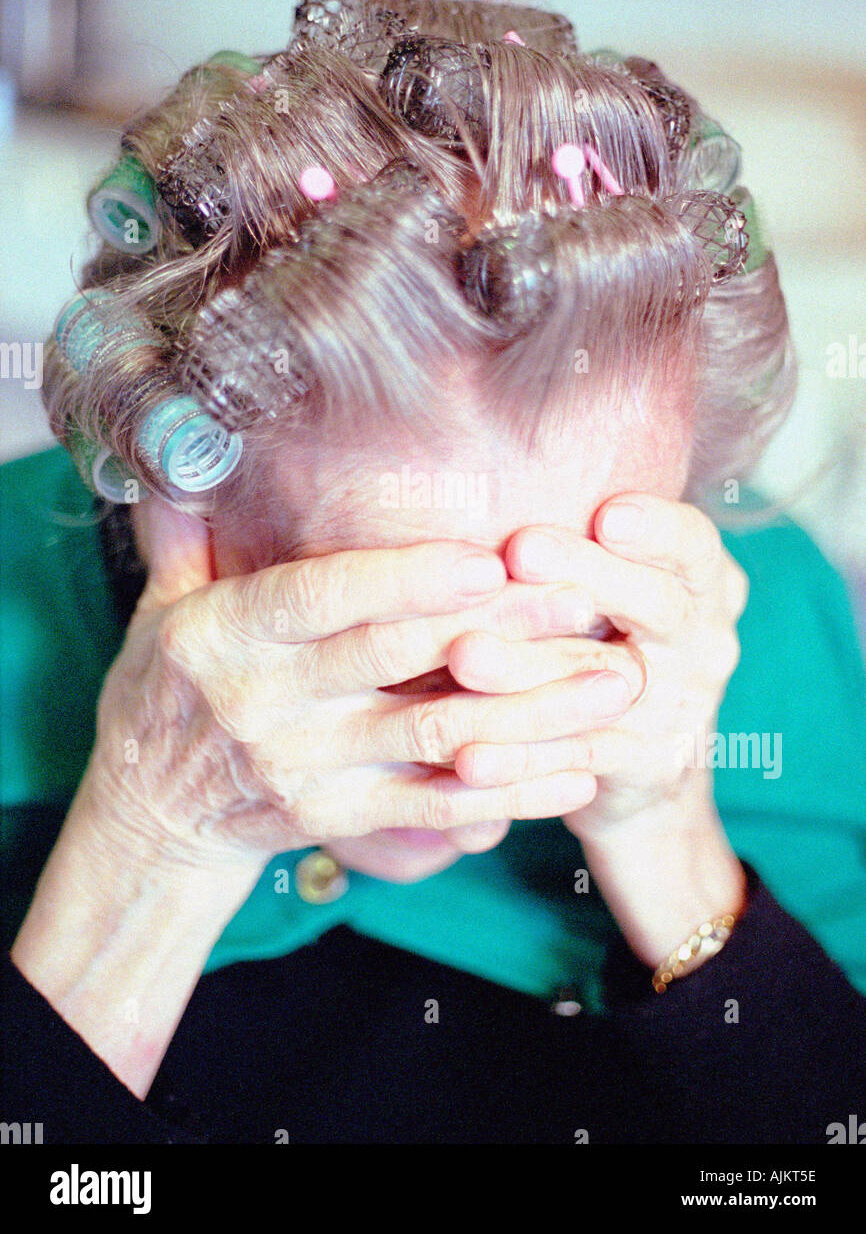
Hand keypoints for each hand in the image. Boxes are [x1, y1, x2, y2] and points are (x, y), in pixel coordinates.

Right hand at [82, 494, 649, 875]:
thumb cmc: (168, 687)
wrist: (150, 811)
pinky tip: (580, 771)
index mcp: (223, 635)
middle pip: (394, 661)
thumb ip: (187, 530)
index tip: (486, 557)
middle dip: (497, 628)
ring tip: (613, 684)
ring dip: (532, 713)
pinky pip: (437, 809)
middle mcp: (262, 704)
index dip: (402, 578)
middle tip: (586, 601)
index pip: (319, 598)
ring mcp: (304, 769)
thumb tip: (192, 435)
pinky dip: (512, 793)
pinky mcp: (339, 820)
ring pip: (434, 740)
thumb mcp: (160, 604)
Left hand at [446, 492, 748, 961]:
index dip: (656, 529)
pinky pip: (579, 758)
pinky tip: (466, 755)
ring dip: (530, 668)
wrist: (644, 781)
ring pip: (605, 684)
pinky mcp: (648, 770)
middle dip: (590, 573)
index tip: (608, 512)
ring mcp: (682, 710)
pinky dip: (519, 758)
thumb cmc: (606, 650)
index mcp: (703, 586)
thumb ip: (574, 548)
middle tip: (521, 548)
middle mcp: (705, 644)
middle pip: (659, 605)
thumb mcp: (613, 594)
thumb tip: (471, 492)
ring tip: (465, 657)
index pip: (694, 544)